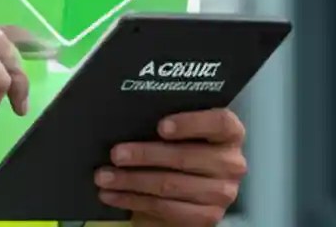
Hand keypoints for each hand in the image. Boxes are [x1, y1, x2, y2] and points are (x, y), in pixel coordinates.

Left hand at [93, 108, 246, 225]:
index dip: (191, 123)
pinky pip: (165, 208)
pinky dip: (133, 200)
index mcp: (229, 134)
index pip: (221, 123)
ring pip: (170, 185)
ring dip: (131, 181)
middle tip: (116, 154)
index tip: (161, 126)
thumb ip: (165, 122)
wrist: (185, 189)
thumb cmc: (178, 148)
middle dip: (145, 155)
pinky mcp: (208, 216)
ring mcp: (222, 192)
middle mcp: (231, 163)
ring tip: (104, 177)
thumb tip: (126, 118)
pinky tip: (113, 195)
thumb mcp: (178, 132)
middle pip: (185, 157)